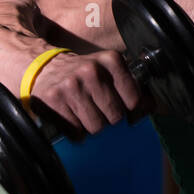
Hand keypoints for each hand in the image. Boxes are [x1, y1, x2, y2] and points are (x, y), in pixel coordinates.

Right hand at [29, 50, 153, 141]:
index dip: (130, 109)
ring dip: (91, 126)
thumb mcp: (108, 71)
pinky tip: (71, 116)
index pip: (134, 100)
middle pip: (115, 116)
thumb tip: (151, 108)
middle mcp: (92, 71)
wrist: (42, 67)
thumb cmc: (83, 74)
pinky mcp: (54, 99)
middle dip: (109, 118)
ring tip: (84, 113)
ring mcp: (71, 85)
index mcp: (111, 61)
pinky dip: (75, 131)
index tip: (122, 108)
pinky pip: (76, 132)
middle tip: (99, 110)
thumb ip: (131, 87)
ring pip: (96, 127)